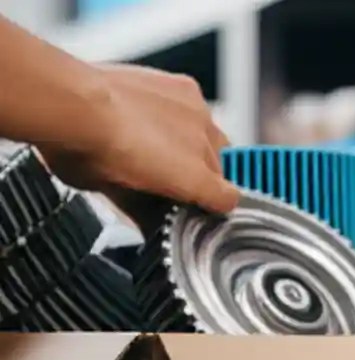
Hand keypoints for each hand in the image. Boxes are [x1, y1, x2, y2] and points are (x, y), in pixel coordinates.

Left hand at [36, 64, 239, 221]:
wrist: (72, 103)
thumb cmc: (85, 149)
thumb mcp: (115, 195)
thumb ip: (144, 210)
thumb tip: (148, 220)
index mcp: (194, 180)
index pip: (227, 200)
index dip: (209, 204)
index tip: (192, 204)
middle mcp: (206, 146)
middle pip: (219, 168)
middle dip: (197, 173)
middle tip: (165, 174)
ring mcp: (198, 114)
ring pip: (209, 137)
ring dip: (191, 143)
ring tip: (156, 141)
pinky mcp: (185, 88)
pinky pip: (195, 108)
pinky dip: (180, 115)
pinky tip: (152, 116)